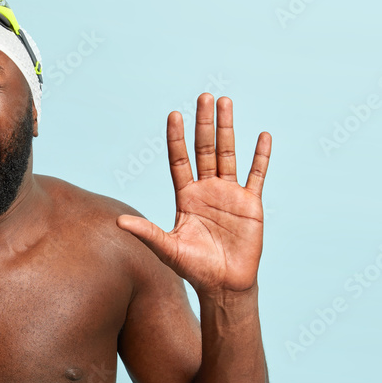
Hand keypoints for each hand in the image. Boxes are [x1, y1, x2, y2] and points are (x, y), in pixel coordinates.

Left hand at [117, 94, 270, 293]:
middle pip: (204, 149)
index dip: (176, 138)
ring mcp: (229, 194)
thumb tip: (119, 222)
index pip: (179, 160)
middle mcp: (207, 190)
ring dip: (227, 129)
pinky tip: (262, 135)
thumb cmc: (194, 269)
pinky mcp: (251, 204)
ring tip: (225, 102)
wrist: (224, 286)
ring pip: (228, 154)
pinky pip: (256, 175)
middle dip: (204, 123)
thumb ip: (147, 233)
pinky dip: (260, 156)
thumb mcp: (168, 249)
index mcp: (186, 197)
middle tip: (204, 96)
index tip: (174, 115)